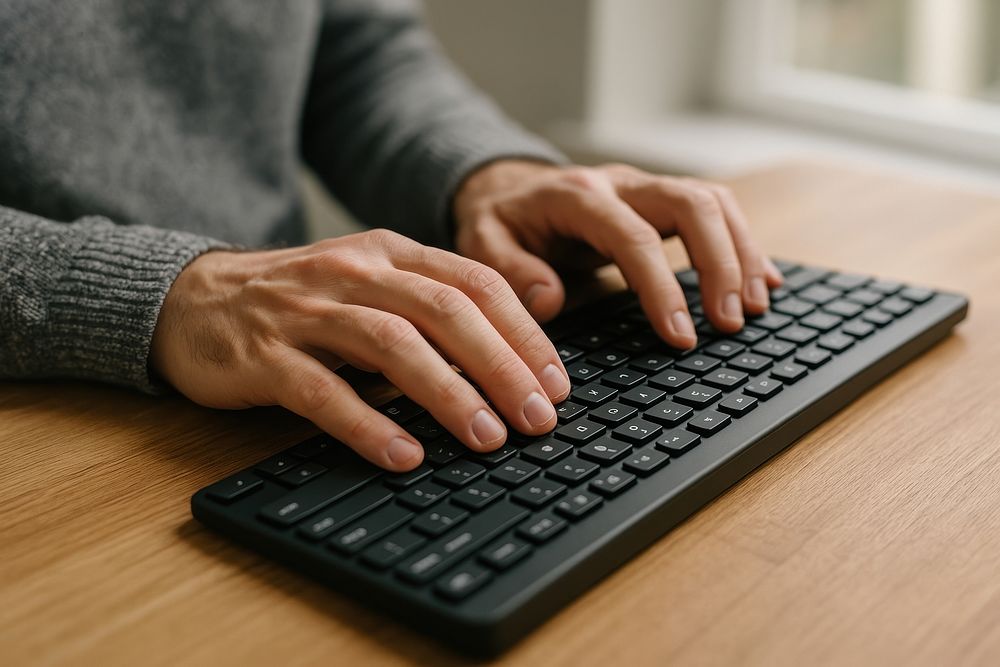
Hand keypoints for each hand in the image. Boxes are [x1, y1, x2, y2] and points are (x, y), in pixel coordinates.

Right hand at [150, 230, 570, 470]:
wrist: (194, 299)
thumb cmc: (301, 302)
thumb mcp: (370, 288)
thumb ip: (429, 311)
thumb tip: (510, 365)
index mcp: (390, 253)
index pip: (474, 283)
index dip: (523, 333)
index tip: (557, 383)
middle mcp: (354, 272)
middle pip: (443, 311)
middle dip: (501, 366)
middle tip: (538, 417)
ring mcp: (306, 311)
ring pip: (391, 345)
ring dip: (448, 394)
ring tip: (487, 438)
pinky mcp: (263, 355)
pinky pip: (322, 392)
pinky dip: (368, 425)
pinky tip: (404, 455)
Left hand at [453, 160, 783, 347]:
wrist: (506, 191)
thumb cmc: (498, 223)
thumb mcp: (482, 244)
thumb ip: (510, 270)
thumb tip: (551, 301)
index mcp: (578, 196)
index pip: (634, 237)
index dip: (663, 286)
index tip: (681, 335)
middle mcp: (621, 184)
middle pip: (691, 204)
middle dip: (720, 264)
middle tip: (731, 322)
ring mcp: (646, 188)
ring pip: (713, 202)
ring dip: (740, 254)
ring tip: (754, 309)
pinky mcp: (661, 201)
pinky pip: (715, 211)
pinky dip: (743, 244)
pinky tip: (762, 282)